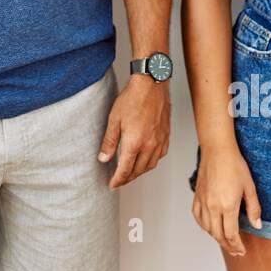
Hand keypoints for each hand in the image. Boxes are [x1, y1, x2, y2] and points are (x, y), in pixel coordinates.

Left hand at [98, 74, 169, 188]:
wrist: (151, 85)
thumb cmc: (132, 99)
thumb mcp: (114, 120)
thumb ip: (109, 142)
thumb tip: (104, 158)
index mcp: (135, 143)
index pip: (125, 170)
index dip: (118, 180)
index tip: (112, 185)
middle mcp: (149, 145)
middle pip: (139, 170)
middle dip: (128, 178)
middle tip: (119, 181)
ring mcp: (159, 141)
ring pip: (150, 165)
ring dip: (140, 172)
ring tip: (131, 172)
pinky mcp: (166, 135)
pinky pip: (160, 155)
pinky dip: (152, 162)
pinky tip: (146, 159)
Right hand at [191, 142, 261, 256]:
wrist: (217, 150)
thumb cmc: (234, 164)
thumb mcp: (250, 187)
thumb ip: (254, 209)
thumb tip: (257, 225)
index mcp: (227, 205)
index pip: (231, 234)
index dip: (237, 245)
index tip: (242, 250)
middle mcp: (213, 206)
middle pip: (218, 235)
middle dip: (228, 246)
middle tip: (235, 251)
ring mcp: (203, 201)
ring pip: (207, 228)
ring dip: (216, 238)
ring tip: (224, 242)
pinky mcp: (197, 196)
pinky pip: (198, 217)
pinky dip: (203, 226)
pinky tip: (209, 228)